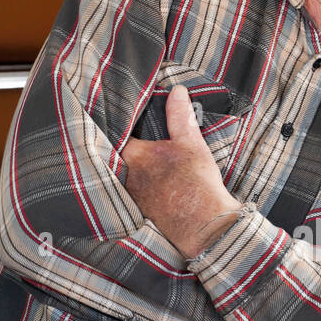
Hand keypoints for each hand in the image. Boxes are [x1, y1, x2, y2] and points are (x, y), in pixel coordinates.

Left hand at [122, 85, 240, 258]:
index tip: (127, 117)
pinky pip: (131, 193)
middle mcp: (123, 176)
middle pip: (117, 154)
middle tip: (135, 137)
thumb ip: (180, 116)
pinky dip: (137, 187)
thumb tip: (177, 92)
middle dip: (125, 147)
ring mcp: (128, 196)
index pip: (117, 132)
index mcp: (132, 155)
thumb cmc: (196, 186)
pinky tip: (151, 185)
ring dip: (130, 169)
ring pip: (123, 175)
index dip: (123, 124)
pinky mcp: (137, 212)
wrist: (204, 228)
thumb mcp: (192, 144)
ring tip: (145, 161)